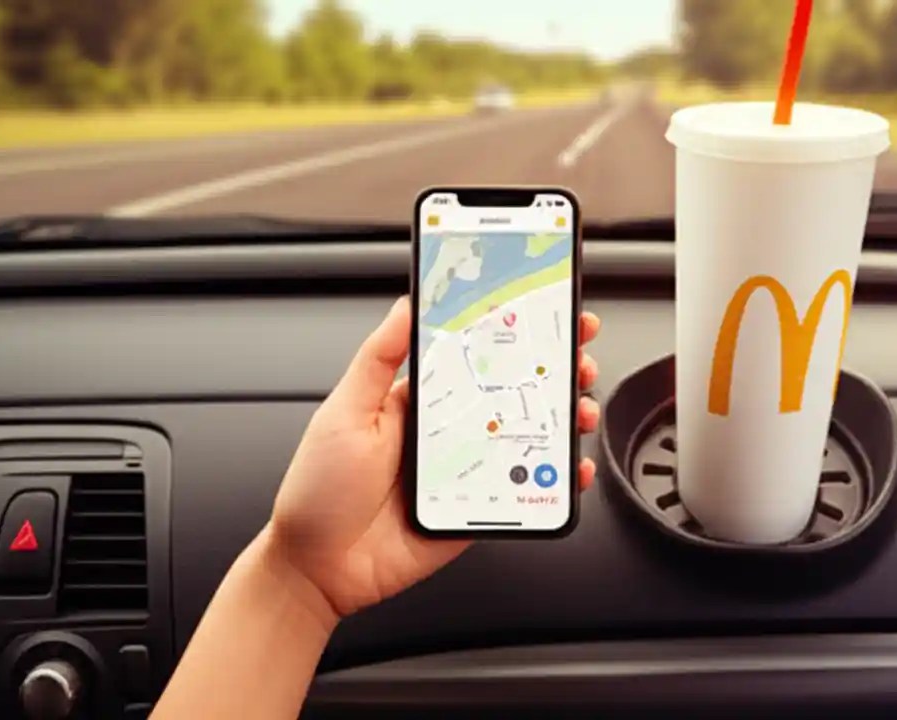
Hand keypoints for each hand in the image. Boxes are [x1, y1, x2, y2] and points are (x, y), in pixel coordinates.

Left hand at [264, 296, 601, 619]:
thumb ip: (378, 359)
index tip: (545, 310)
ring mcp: (467, 470)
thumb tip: (405, 305)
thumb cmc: (319, 490)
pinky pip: (526, 490)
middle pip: (514, 393)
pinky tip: (572, 469)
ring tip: (579, 410)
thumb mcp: (345, 411)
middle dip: (555, 371)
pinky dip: (557, 480)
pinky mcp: (479, 509)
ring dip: (564, 420)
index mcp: (419, 400)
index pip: (474, 354)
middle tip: (579, 359)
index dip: (511, 333)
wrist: (317, 567)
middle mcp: (448, 431)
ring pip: (529, 437)